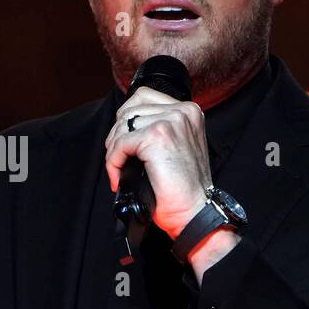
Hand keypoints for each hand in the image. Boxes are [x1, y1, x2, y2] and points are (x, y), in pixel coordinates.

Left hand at [103, 86, 211, 239]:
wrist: (194, 212)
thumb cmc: (184, 189)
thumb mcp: (174, 149)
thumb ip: (156, 129)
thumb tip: (123, 127)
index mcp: (189, 111)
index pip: (142, 96)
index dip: (126, 121)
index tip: (124, 145)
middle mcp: (183, 111)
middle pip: (129, 109)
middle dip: (117, 136)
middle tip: (118, 160)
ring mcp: (171, 121)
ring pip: (122, 125)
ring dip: (114, 150)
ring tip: (119, 169)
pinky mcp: (157, 136)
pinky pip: (120, 143)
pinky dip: (113, 162)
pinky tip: (119, 177)